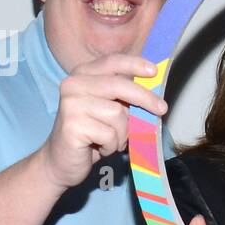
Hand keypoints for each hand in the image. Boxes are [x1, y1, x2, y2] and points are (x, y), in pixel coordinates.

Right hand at [39, 54, 167, 189]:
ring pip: (117, 114)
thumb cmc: (91, 135)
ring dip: (122, 133)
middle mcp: (73, 85)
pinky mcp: (72, 125)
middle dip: (145, 98)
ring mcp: (71, 104)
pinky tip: (99, 148)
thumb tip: (154, 93)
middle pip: (119, 86)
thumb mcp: (109, 110)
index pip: (112, 62)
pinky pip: (110, 135)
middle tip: (162, 109)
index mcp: (82, 75)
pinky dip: (112, 145)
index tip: (154, 71)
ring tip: (110, 140)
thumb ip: (124, 97)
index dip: (134, 64)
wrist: (62, 161)